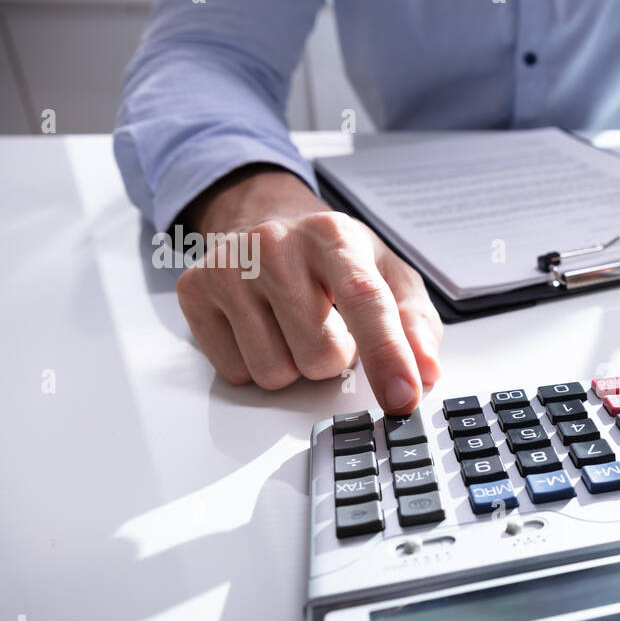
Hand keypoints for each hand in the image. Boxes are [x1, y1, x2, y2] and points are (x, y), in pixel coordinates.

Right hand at [176, 165, 441, 413]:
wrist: (268, 223)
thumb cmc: (336, 260)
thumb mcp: (389, 277)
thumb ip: (416, 325)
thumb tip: (424, 374)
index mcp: (333, 235)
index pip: (364, 300)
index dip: (387, 354)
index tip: (403, 397)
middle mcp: (275, 243)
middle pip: (319, 354)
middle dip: (334, 357)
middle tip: (326, 324)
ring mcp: (228, 267)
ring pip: (275, 372)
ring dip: (294, 364)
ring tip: (292, 324)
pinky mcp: (194, 291)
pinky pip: (237, 373)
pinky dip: (256, 363)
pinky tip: (261, 326)